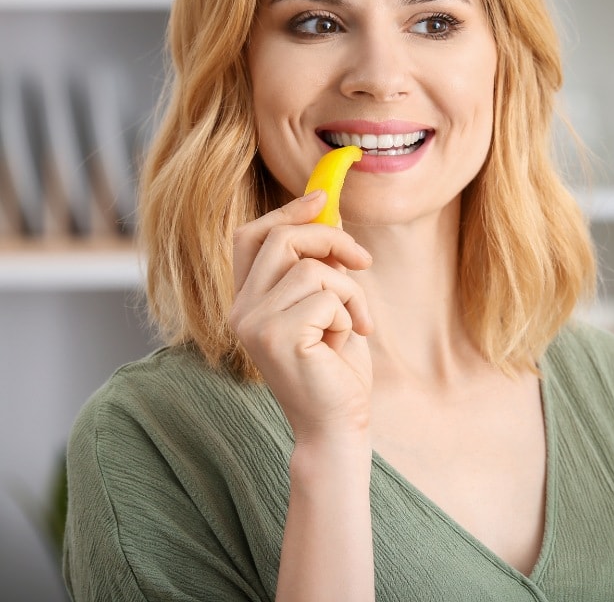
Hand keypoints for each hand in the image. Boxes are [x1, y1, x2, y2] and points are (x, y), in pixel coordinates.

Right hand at [229, 191, 375, 444]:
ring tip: (355, 324)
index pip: (250, 237)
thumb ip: (320, 268)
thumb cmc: (336, 370)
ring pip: (313, 269)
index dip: (286, 212)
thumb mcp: (329, 307)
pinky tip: (345, 341)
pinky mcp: (276, 336)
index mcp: (247, 301)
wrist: (337, 425)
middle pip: (281, 238)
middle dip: (332, 239)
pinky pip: (326, 296)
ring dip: (350, 292)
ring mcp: (253, 323)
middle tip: (363, 261)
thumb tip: (328, 215)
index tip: (322, 197)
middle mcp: (240, 310)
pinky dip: (350, 312)